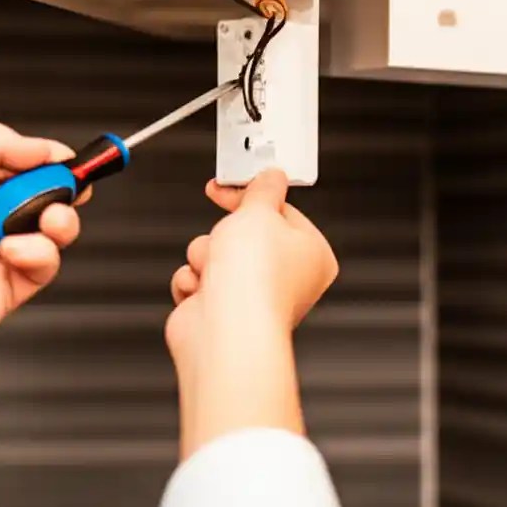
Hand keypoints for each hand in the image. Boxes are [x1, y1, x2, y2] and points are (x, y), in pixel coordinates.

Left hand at [0, 122, 89, 361]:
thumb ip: (2, 143)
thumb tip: (42, 148)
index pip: (12, 167)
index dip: (43, 162)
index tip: (69, 162)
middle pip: (37, 197)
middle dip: (58, 190)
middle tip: (66, 188)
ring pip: (49, 232)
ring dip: (56, 221)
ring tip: (46, 221)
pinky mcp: (9, 288)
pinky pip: (45, 265)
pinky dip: (37, 254)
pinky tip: (12, 254)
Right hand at [163, 169, 337, 456]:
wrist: (224, 329)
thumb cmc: (254, 280)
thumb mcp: (260, 210)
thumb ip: (263, 188)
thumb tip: (270, 176)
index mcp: (313, 254)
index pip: (281, 210)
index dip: (251, 195)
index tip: (229, 185)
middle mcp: (287, 279)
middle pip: (245, 232)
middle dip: (224, 233)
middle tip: (226, 237)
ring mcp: (252, 297)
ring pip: (215, 253)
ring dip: (206, 256)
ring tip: (215, 269)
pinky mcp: (221, 311)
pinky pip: (198, 279)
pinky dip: (193, 282)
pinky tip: (204, 291)